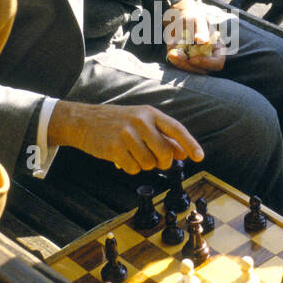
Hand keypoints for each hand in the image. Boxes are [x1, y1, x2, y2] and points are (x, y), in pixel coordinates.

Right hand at [48, 101, 203, 173]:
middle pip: (165, 153)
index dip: (190, 144)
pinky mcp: (114, 148)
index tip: (199, 157)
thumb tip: (183, 152)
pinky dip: (130, 168)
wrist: (83, 121)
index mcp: (149, 113)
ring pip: (149, 164)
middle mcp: (140, 121)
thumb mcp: (141, 122)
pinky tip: (121, 157)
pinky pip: (133, 169)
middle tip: (154, 159)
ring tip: (131, 153)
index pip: (176, 129)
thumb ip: (162, 136)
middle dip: (162, 162)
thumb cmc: (116, 122)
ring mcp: (127, 134)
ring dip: (143, 164)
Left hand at [164, 0, 224, 73]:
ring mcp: (196, 61)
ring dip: (180, 64)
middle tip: (178, 56)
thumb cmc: (193, 17)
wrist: (179, 17)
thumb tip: (202, 41)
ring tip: (173, 53)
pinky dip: (175, 61)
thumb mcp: (199, 20)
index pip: (217, 63)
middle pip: (202, 71)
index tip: (193, 59)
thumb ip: (202, 30)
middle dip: (189, 65)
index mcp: (217, 49)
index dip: (207, 63)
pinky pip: (180, 66)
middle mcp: (208, 58)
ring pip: (190, 70)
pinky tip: (171, 53)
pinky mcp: (184, 61)